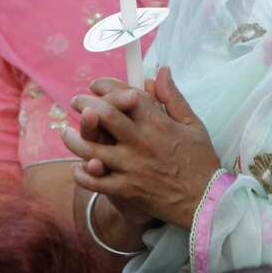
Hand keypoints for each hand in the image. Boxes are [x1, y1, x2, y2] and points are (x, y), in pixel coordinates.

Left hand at [63, 67, 220, 229]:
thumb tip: (161, 70)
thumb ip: (172, 97)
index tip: (95, 85)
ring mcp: (131, 167)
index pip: (125, 95)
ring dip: (74, 138)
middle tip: (76, 101)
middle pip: (104, 115)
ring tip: (66, 132)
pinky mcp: (126, 190)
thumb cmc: (200, 160)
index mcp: (157, 123)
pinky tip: (79, 166)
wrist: (206, 202)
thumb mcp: (193, 123)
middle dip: (85, 103)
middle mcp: (140, 142)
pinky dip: (83, 174)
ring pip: (91, 149)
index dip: (106, 86)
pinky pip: (95, 182)